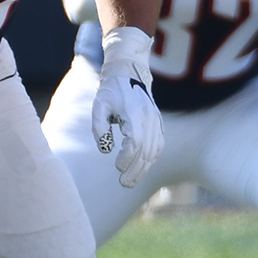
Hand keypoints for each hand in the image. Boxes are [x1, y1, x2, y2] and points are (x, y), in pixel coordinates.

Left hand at [92, 26, 162, 186]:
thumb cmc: (111, 90)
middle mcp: (150, 118)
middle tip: (123, 183)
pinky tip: (141, 168)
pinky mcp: (158, 124)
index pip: (135, 142)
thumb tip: (106, 149)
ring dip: (143, 168)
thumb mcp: (99, 105)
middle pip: (146, 150)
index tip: (117, 167)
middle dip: (135, 170)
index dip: (127, 157)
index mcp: (135, 113)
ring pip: (154, 151)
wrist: (129, 73)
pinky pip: (158, 145)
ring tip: (130, 181)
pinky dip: (151, 159)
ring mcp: (157, 121)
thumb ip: (99, 127)